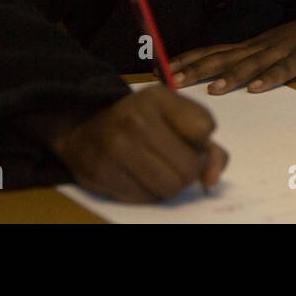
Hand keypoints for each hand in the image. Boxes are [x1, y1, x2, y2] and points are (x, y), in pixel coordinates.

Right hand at [44, 87, 227, 202]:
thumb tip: (213, 179)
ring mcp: (116, 148)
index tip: (186, 137)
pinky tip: (137, 176)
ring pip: (170, 188)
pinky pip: (146, 198)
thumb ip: (206, 144)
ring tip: (155, 168)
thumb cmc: (138, 120)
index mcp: (158, 97)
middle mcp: (136, 120)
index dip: (200, 140)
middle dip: (188, 169)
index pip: (204, 128)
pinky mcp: (101, 174)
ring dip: (170, 184)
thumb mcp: (174, 115)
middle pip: (190, 168)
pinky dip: (148, 192)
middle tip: (171, 159)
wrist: (82, 125)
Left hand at [169, 20, 295, 93]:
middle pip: (222, 58)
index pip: (209, 52)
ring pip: (250, 64)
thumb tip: (205, 78)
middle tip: (173, 80)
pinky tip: (257, 89)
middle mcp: (256, 47)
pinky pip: (282, 70)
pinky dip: (269, 78)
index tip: (162, 69)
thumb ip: (237, 62)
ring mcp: (277, 52)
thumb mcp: (259, 51)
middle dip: (197, 69)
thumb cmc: (288, 45)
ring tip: (214, 89)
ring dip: (231, 76)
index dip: (186, 60)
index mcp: (244, 47)